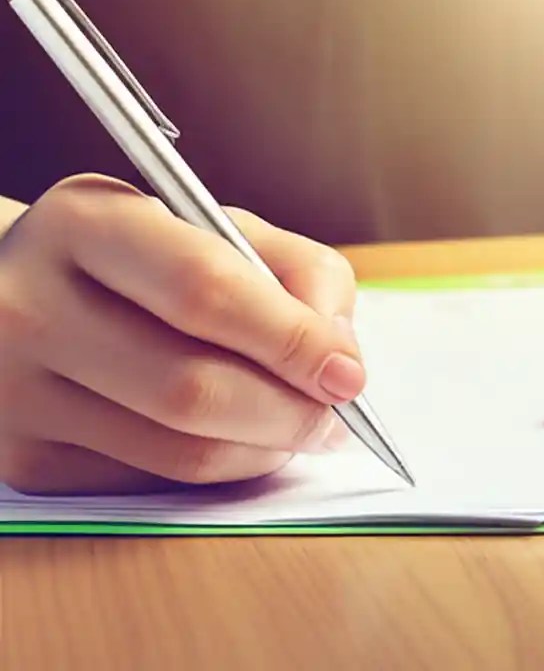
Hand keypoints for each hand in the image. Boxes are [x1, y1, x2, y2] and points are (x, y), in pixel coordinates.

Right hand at [0, 174, 363, 493]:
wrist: (25, 291)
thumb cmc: (151, 258)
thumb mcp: (221, 229)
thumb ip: (300, 272)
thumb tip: (339, 357)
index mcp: (86, 223)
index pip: (203, 290)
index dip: (291, 340)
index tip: (347, 374)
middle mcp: (30, 305)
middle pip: (192, 388)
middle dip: (290, 412)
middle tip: (334, 416)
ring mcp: (15, 391)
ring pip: (180, 452)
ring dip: (266, 449)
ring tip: (298, 427)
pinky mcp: (22, 457)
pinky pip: (154, 483)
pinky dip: (220, 470)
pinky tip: (235, 438)